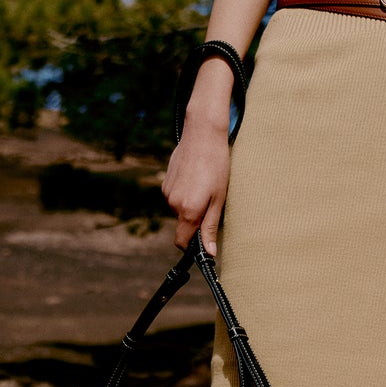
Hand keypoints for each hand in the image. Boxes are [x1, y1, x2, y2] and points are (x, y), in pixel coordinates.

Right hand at [162, 119, 230, 252]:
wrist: (202, 134)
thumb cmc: (216, 165)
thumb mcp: (219, 198)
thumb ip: (210, 226)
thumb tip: (208, 252)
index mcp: (188, 210)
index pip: (182, 242)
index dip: (192, 247)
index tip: (203, 243)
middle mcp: (173, 204)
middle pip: (183, 225)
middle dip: (196, 222)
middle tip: (212, 203)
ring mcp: (167, 192)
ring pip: (179, 211)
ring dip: (191, 206)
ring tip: (205, 186)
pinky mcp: (165, 182)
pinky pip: (175, 197)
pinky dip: (185, 195)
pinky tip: (196, 179)